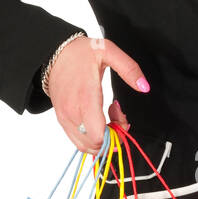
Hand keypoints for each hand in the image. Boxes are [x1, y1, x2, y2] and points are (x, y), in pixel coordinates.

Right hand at [47, 35, 148, 153]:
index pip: (99, 137)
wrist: (53, 53)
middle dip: (111, 137)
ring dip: (101, 138)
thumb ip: (129, 69)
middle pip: (95, 146)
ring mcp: (65, 118)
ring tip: (107, 117)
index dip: (115, 134)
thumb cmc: (79, 53)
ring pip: (85, 146)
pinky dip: (91, 136)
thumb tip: (144, 87)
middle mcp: (72, 113)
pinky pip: (77, 140)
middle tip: (117, 116)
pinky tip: (96, 118)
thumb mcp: (108, 52)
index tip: (121, 116)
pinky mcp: (61, 119)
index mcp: (85, 98)